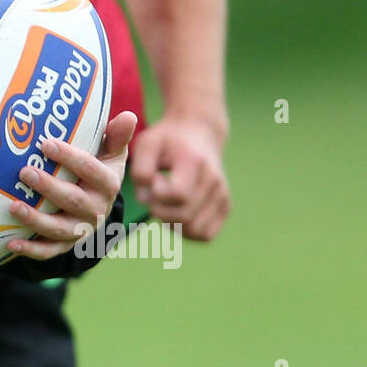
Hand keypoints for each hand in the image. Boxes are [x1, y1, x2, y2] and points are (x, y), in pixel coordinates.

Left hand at [5, 111, 137, 260]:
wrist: (97, 204)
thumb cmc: (98, 170)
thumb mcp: (111, 153)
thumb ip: (116, 135)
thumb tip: (128, 115)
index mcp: (108, 184)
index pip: (92, 170)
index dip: (70, 157)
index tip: (46, 143)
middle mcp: (97, 210)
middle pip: (73, 200)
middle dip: (48, 187)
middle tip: (24, 172)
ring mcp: (81, 230)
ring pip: (59, 228)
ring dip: (36, 219)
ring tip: (13, 206)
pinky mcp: (66, 245)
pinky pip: (48, 251)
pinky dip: (30, 249)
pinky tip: (11, 242)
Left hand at [129, 116, 230, 240]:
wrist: (198, 132)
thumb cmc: (167, 140)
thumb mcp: (146, 144)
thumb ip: (140, 170)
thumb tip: (146, 199)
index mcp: (195, 162)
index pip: (178, 195)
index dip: (157, 194)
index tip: (153, 180)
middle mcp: (214, 180)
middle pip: (185, 216)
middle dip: (160, 211)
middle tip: (155, 193)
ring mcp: (223, 195)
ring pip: (195, 230)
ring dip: (173, 224)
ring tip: (166, 203)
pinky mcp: (226, 206)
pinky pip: (205, 234)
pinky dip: (187, 231)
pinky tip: (177, 213)